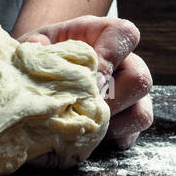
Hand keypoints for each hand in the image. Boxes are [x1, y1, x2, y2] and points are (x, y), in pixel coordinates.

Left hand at [19, 16, 152, 150]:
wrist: (39, 77)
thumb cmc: (40, 57)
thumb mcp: (34, 46)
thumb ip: (35, 45)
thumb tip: (39, 47)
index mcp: (104, 36)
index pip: (125, 35)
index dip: (112, 55)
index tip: (89, 75)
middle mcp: (124, 64)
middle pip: (140, 79)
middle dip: (112, 98)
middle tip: (84, 106)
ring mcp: (129, 94)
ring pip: (141, 112)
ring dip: (113, 124)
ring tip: (84, 126)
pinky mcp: (125, 120)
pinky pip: (132, 134)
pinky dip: (112, 140)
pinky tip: (88, 139)